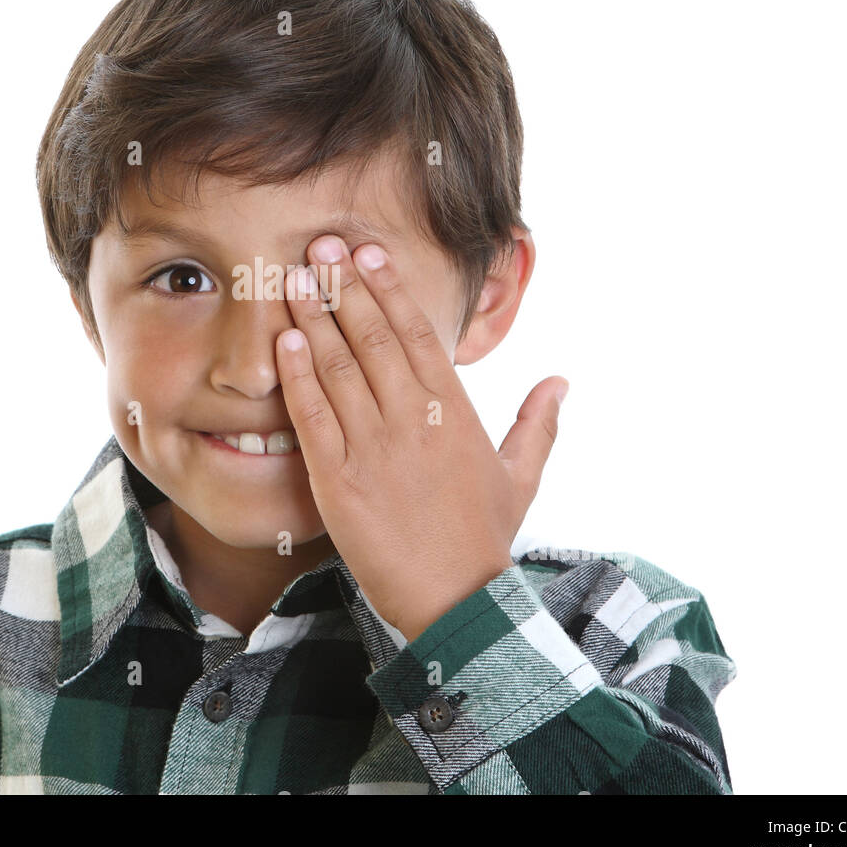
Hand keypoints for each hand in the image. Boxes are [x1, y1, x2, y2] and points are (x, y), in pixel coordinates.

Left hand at [275, 235, 567, 643]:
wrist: (456, 602)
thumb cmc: (484, 538)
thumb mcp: (520, 476)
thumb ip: (537, 423)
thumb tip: (562, 380)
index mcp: (454, 412)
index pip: (416, 334)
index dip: (389, 289)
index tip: (368, 253)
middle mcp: (412, 420)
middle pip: (372, 338)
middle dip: (345, 287)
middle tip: (321, 244)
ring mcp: (372, 448)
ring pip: (338, 368)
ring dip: (314, 318)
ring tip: (295, 276)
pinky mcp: (336, 481)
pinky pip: (312, 416)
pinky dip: (296, 375)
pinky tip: (283, 340)